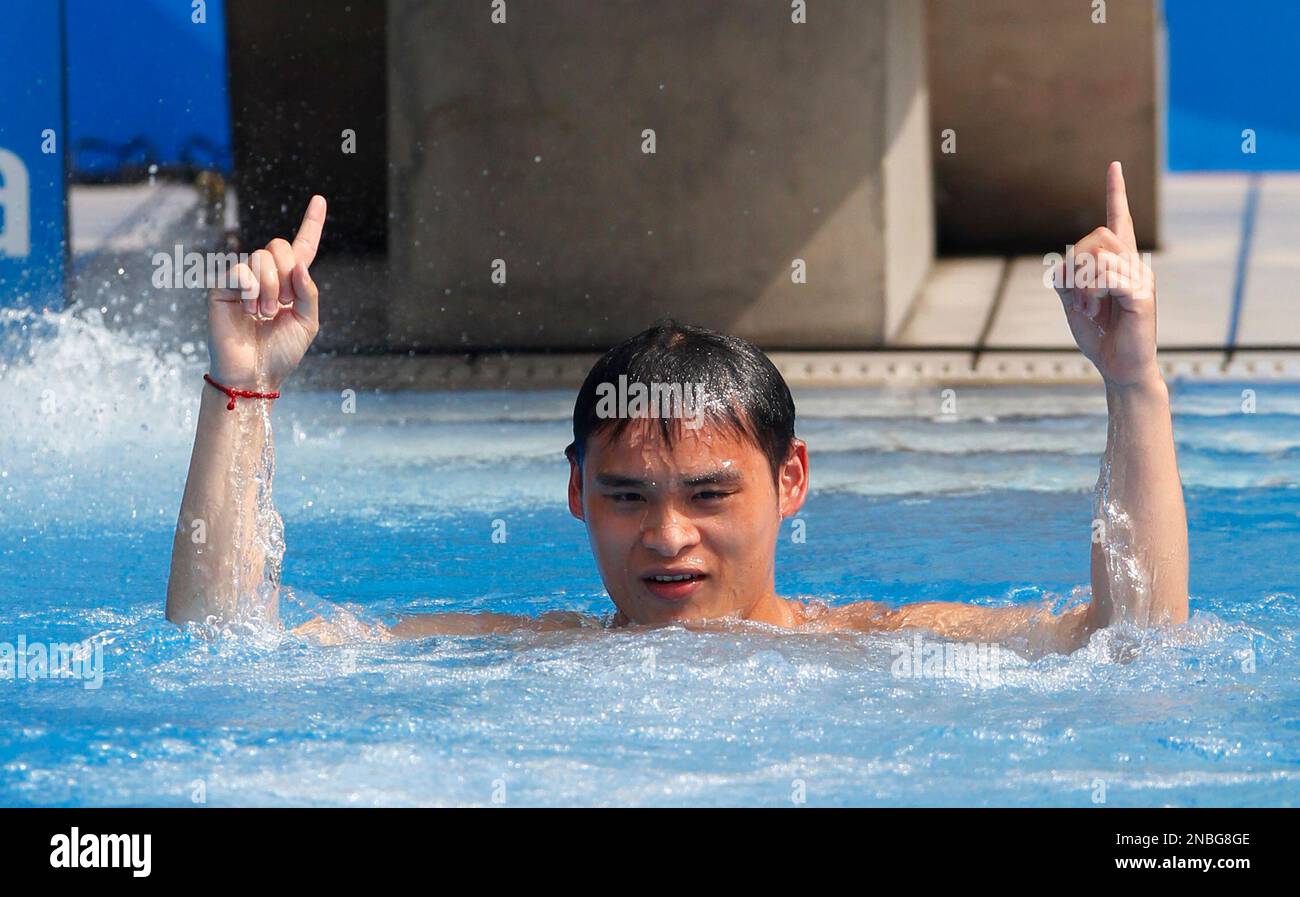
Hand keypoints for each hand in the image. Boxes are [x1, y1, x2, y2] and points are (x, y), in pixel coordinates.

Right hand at [208, 195, 326, 390]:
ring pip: (262, 258)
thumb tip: (299, 264)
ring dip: (270, 290)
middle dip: (286, 276)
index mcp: (291, 283)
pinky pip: (240, 270)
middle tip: (281, 305)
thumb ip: (309, 292)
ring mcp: (243, 279)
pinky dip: (250, 291)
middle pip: (280, 246)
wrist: (254, 374)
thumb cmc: (280, 352)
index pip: (303, 247)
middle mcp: (267, 275)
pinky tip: (248, 311)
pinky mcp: (222, 286)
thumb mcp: (307, 323)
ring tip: (263, 314)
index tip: (320, 200)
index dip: (312, 223)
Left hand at [1053, 163, 1160, 387]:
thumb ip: (1066, 279)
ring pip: (1098, 257)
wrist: (1119, 367)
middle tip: (1079, 299)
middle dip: (1075, 265)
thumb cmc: (1099, 335)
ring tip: (1090, 309)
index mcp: (1118, 263)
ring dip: (1082, 286)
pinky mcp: (1141, 295)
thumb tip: (1062, 265)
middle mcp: (1134, 264)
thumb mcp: (1072, 303)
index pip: (1119, 220)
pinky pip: (1108, 277)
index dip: (1116, 192)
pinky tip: (1096, 309)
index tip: (1114, 165)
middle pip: (1095, 237)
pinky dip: (1092, 293)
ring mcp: (1140, 278)